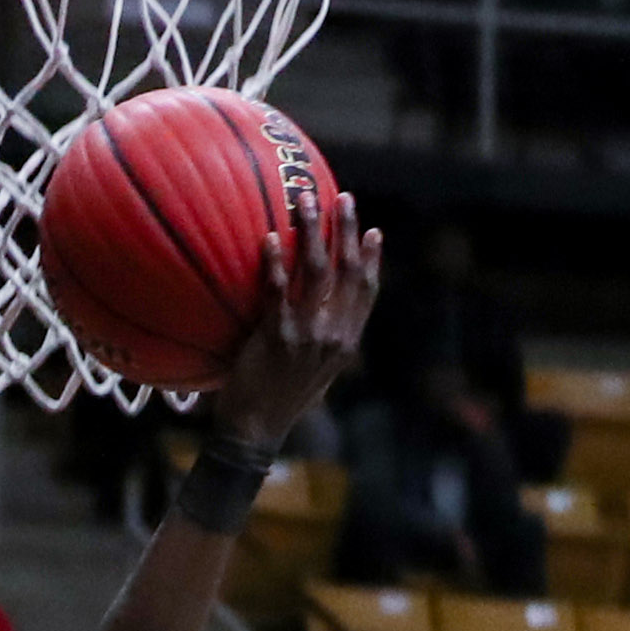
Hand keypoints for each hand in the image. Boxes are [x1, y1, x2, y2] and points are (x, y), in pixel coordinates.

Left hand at [210, 192, 380, 451]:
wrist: (256, 432)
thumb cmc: (280, 400)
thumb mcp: (316, 374)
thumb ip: (326, 342)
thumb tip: (326, 315)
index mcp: (345, 343)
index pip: (367, 293)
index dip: (371, 260)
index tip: (373, 232)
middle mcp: (332, 336)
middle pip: (347, 271)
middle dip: (347, 230)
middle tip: (342, 198)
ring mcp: (307, 335)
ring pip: (316, 271)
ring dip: (312, 230)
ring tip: (304, 199)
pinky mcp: (277, 337)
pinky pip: (277, 290)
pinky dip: (274, 262)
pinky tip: (269, 238)